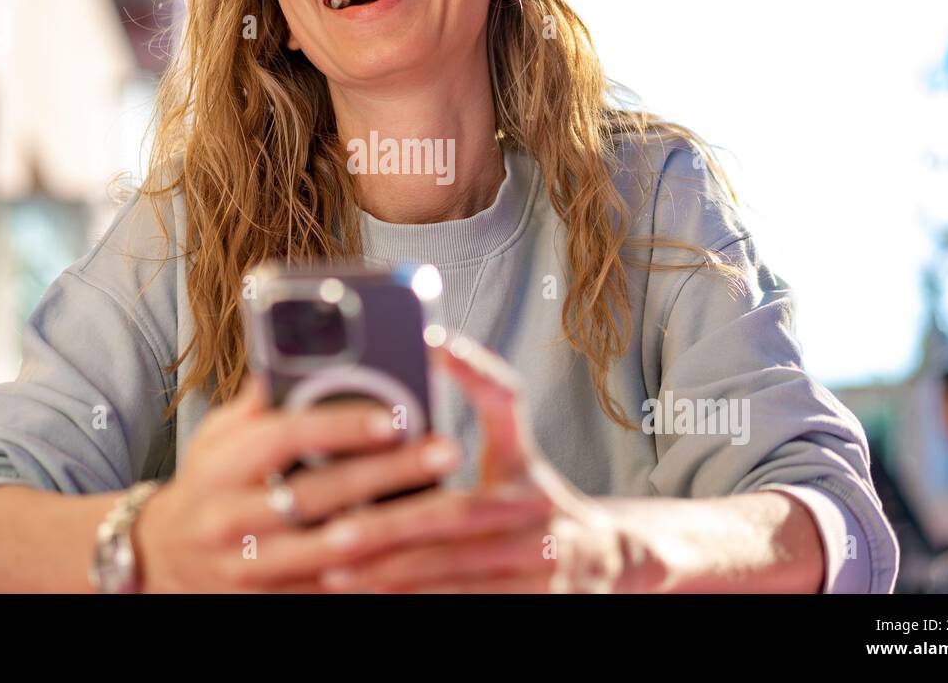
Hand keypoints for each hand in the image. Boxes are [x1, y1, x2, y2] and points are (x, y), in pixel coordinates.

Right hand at [132, 371, 462, 591]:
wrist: (164, 557)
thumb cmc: (208, 481)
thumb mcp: (217, 435)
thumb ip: (260, 402)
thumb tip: (298, 349)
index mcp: (221, 467)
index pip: (285, 438)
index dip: (342, 426)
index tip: (394, 416)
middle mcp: (230, 519)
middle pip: (318, 494)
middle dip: (388, 473)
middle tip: (443, 450)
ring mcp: (248, 568)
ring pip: (331, 550)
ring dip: (392, 526)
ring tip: (444, 502)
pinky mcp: (269, 602)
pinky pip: (328, 591)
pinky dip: (372, 573)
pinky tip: (414, 552)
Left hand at [313, 336, 663, 592]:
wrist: (613, 562)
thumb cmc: (538, 498)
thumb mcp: (517, 450)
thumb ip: (480, 398)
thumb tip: (430, 341)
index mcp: (526, 465)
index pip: (502, 405)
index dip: (469, 376)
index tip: (419, 363)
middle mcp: (540, 512)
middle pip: (460, 515)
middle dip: (392, 525)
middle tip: (335, 532)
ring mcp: (544, 566)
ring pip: (460, 572)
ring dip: (395, 574)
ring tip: (336, 573)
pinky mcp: (540, 604)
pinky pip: (473, 606)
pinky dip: (423, 602)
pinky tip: (375, 598)